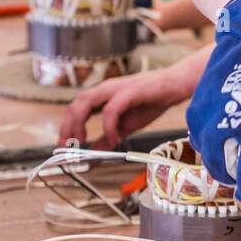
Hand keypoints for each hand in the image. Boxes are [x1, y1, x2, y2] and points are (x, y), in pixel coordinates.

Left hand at [60, 65, 190, 148]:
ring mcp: (116, 89)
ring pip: (86, 102)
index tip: (63, 148)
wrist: (176, 86)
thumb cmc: (153, 101)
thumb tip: (95, 154)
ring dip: (79, 123)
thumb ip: (110, 138)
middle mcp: (105, 89)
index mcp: (102, 96)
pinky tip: (115, 138)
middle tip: (67, 148)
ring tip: (82, 142)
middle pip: (75, 106)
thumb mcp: (127, 126)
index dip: (66, 128)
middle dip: (67, 128)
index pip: (75, 110)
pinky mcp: (130, 91)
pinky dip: (108, 125)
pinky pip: (111, 109)